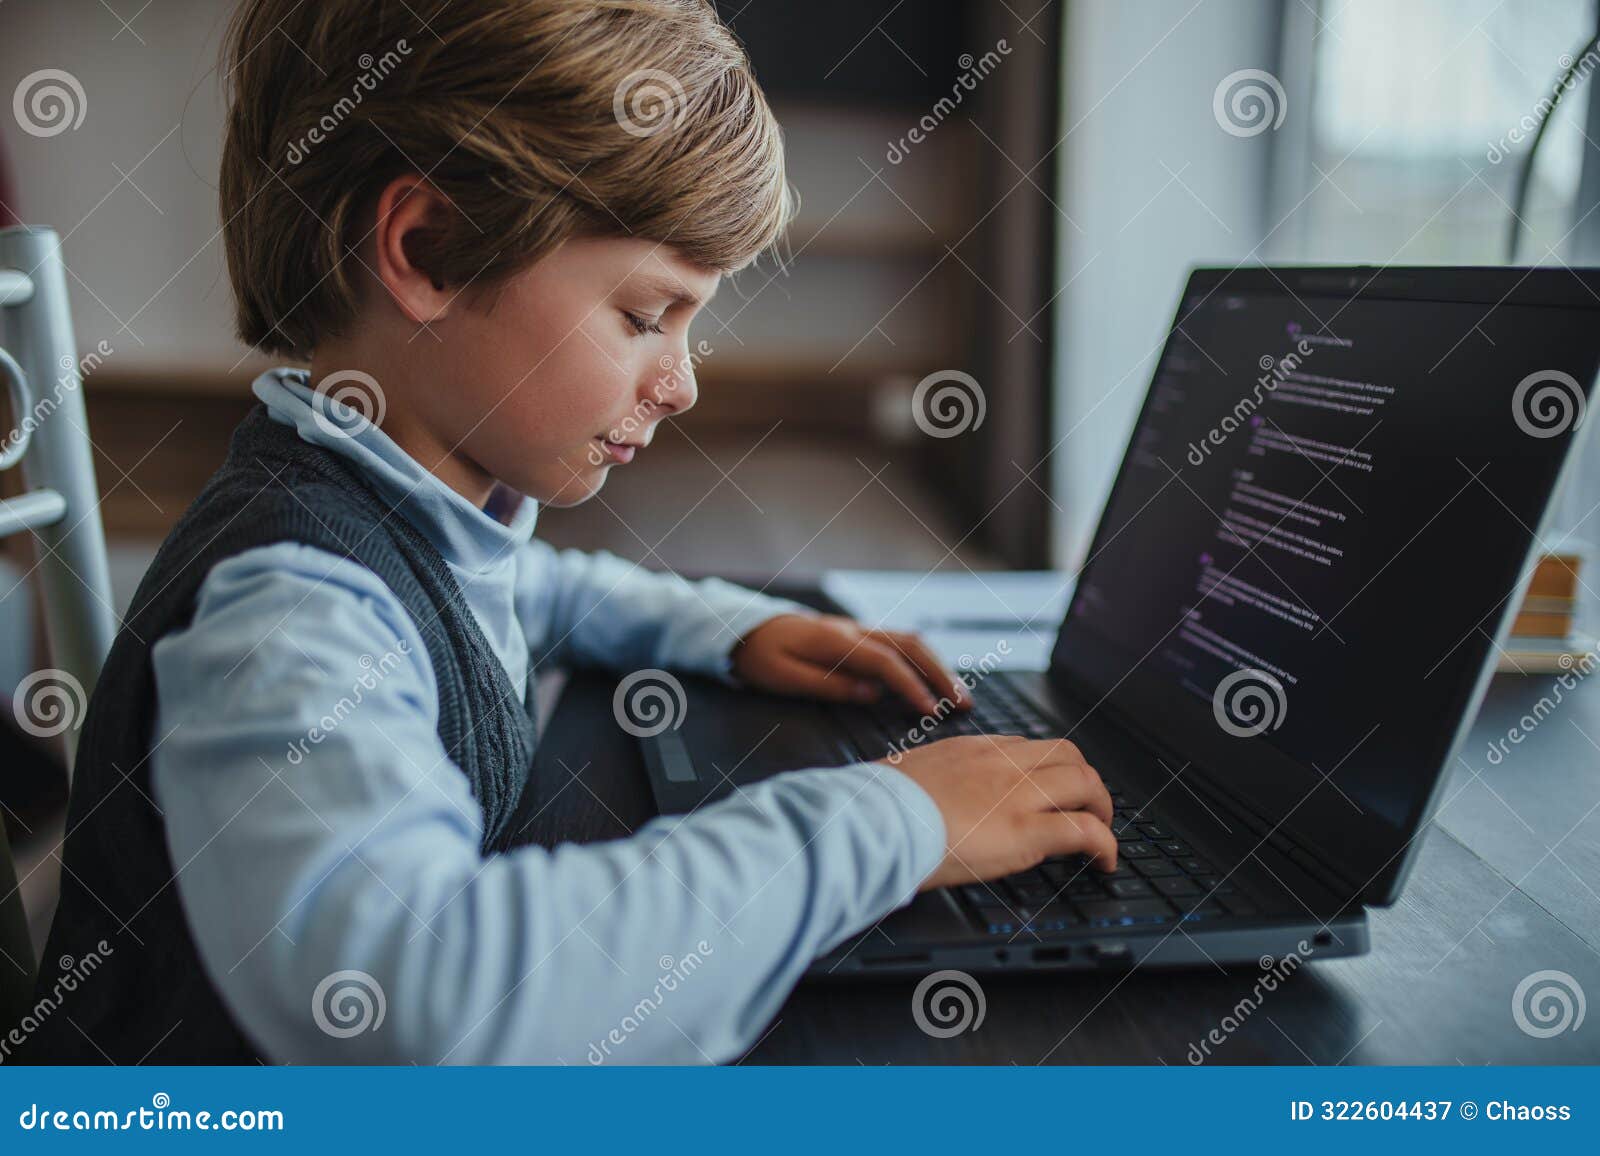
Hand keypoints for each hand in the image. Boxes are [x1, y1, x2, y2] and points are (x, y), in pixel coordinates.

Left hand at [732, 613, 967, 716]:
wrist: (748, 628)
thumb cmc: (761, 657)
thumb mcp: (783, 677)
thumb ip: (827, 685)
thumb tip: (871, 694)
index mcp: (835, 641)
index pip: (884, 662)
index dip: (910, 686)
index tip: (931, 711)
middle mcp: (854, 630)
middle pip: (909, 644)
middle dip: (940, 673)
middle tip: (963, 704)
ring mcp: (859, 630)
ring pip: (910, 641)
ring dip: (938, 667)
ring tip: (959, 696)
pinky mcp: (860, 637)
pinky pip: (900, 644)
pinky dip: (924, 662)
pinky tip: (936, 682)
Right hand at [885, 735, 1116, 890]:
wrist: (874, 821)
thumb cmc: (878, 807)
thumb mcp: (905, 777)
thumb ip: (927, 781)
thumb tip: (919, 797)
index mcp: (971, 749)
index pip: (1025, 747)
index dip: (1046, 769)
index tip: (1048, 788)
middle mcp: (1001, 763)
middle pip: (1068, 753)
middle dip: (1086, 780)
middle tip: (1088, 806)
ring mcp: (1017, 795)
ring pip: (1086, 783)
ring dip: (1103, 807)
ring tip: (1103, 831)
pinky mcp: (1026, 831)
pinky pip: (1085, 831)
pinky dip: (1106, 845)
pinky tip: (1105, 861)